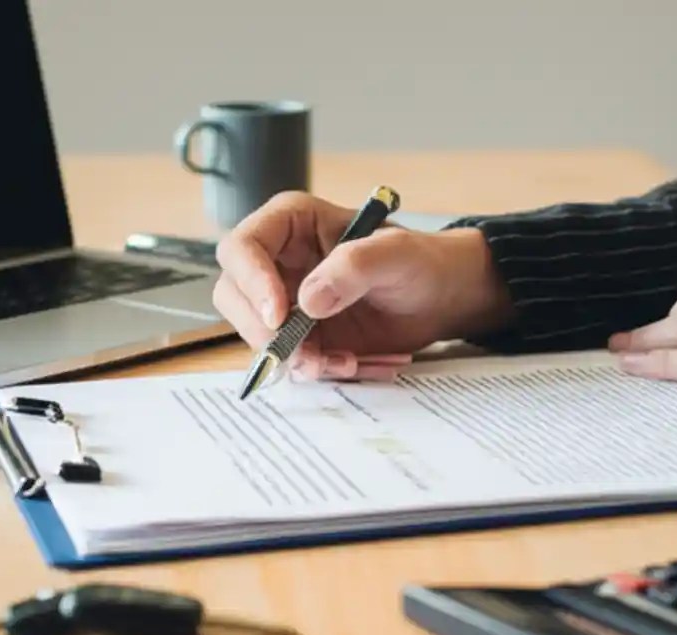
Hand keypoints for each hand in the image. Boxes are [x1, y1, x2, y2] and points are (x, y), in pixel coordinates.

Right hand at [212, 191, 513, 379]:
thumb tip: (307, 301)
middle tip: (303, 352)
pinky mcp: (299, 335)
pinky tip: (351, 363)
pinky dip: (315, 369)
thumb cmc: (421, 262)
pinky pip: (287, 358)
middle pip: (234, 294)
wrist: (442, 299)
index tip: (279, 315)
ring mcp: (285, 301)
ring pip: (256, 333)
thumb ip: (355, 266)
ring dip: (293, 355)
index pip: (243, 247)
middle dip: (262, 330)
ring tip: (344, 360)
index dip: (251, 281)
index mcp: (291, 224)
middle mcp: (278, 261)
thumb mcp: (397, 255)